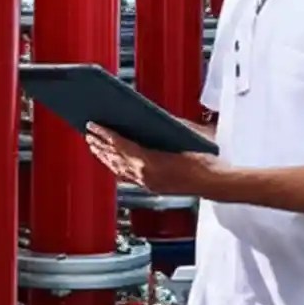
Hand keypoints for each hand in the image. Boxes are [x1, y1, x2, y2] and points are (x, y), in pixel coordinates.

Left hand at [85, 122, 222, 195]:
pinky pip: (127, 177)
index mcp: (150, 162)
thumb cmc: (205, 160)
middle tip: (87, 133)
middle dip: (99, 145)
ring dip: (105, 157)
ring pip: (119, 170)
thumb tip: (156, 116)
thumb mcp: (187, 135)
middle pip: (115, 158)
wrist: (216, 183)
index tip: (93, 125)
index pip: (120, 145)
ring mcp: (148, 183)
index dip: (105, 134)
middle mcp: (145, 175)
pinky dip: (117, 167)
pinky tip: (113, 163)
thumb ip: (170, 125)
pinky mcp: (152, 188)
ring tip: (94, 146)